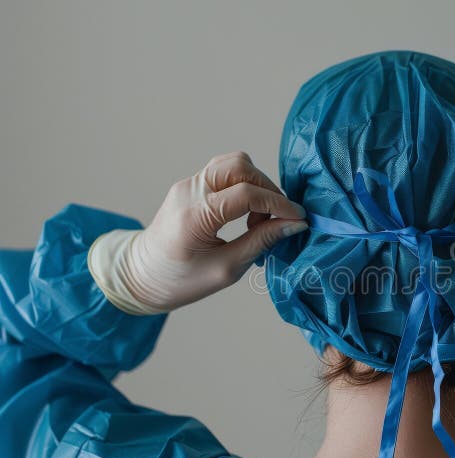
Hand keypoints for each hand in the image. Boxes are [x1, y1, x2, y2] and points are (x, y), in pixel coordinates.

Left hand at [91, 152, 306, 312]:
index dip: (278, 204)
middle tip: (276, 219)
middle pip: (240, 166)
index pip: (246, 194)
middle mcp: (190, 190)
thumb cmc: (179, 281)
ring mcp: (188, 184)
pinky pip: (225, 172)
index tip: (298, 219)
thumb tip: (294, 225)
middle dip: (268, 189)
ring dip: (256, 184)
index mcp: (195, 215)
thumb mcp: (226, 269)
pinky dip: (244, 186)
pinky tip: (246, 212)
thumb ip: (260, 242)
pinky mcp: (190, 185)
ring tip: (259, 217)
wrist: (139, 276)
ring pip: (234, 163)